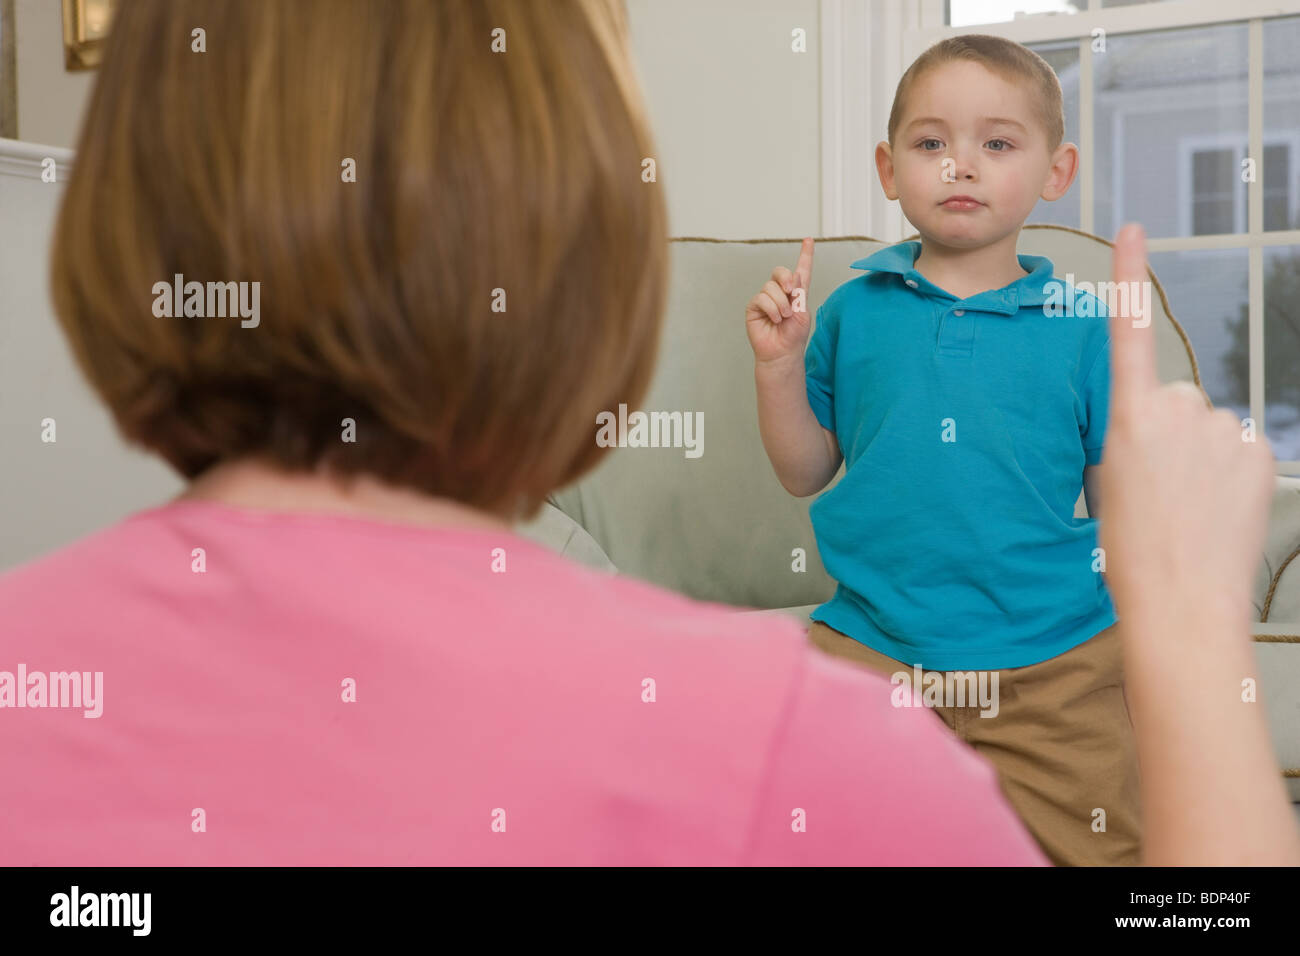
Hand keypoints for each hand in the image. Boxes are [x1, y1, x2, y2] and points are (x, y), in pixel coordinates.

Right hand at [745, 237, 814, 364]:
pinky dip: (772, 308)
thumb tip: (793, 274)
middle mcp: (779, 292)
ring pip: (771, 286)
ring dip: (781, 303)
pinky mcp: (754, 307)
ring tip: (784, 317)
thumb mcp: (803, 313)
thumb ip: (799, 293)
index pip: (801, 270)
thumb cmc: (794, 335)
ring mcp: (765, 299)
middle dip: (786, 277)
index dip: (805, 255)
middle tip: (791, 291)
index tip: (809, 240)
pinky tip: (775, 319)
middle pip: (780, 271)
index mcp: (796, 292)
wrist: (782, 353)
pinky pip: (761, 298)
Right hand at [1098, 224, 1275, 631]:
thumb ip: (1132, 436)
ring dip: (1201, 456)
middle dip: (1171, 432)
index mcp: (1128, 418)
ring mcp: (1223, 430)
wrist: (1181, 599)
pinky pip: (1239, 447)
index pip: (1126, 332)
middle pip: (1177, 400)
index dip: (1130, 278)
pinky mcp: (1258, 452)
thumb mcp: (1108, 482)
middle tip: (1159, 487)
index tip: (1136, 232)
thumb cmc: (1132, 548)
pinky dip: (1229, 472)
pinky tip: (1216, 510)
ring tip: (1188, 507)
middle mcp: (1179, 410)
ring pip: (1209, 427)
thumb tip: (1162, 426)